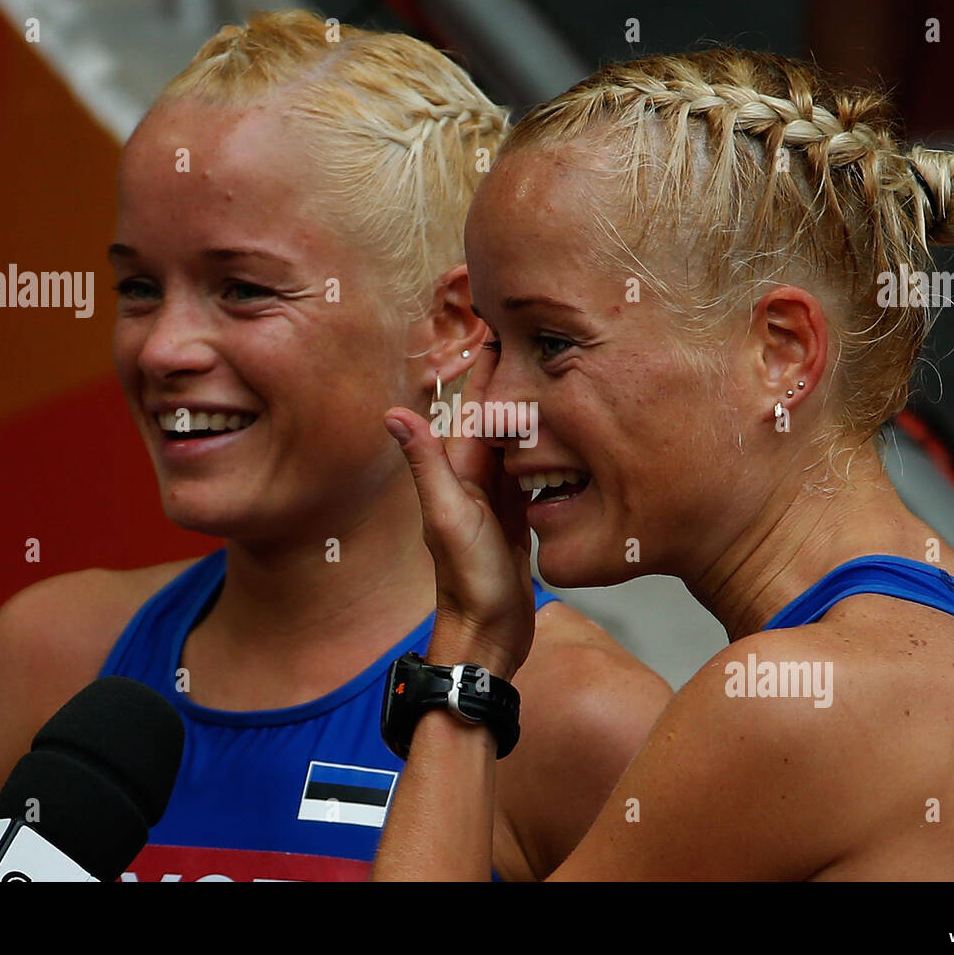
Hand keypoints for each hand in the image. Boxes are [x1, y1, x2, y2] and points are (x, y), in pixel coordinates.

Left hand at [384, 348, 534, 678]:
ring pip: (516, 438)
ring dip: (530, 404)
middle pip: (497, 415)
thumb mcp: (451, 518)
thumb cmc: (469, 582)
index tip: (494, 319)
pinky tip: (561, 426)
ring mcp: (500, 496)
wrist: (488, 635)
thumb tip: (392, 414)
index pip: (474, 405)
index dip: (484, 364)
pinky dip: (544, 443)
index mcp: (460, 470)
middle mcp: (478, 477)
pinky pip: (533, 468)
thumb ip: (427, 465)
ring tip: (550, 364)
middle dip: (511, 375)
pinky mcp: (520, 514)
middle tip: (529, 330)